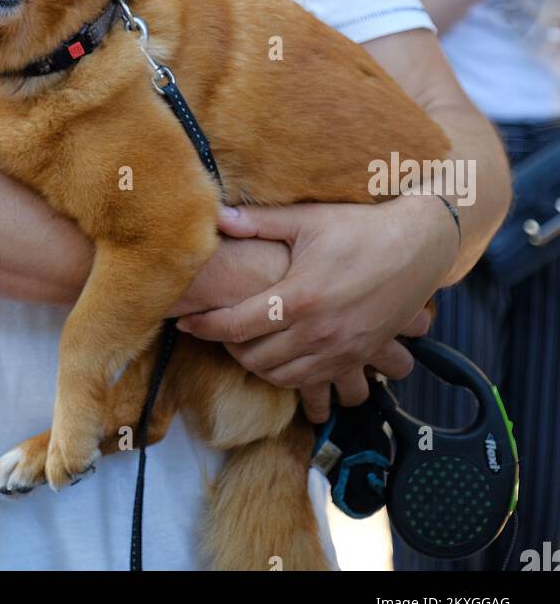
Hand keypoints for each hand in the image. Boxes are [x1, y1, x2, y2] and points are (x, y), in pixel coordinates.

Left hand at [174, 195, 455, 421]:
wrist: (418, 246)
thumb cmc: (361, 228)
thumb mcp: (308, 220)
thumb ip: (259, 222)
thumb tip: (217, 216)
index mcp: (298, 297)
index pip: (235, 325)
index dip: (204, 325)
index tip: (185, 321)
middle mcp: (318, 332)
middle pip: (254, 358)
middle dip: (228, 347)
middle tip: (218, 329)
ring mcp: (341, 350)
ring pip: (284, 378)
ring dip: (259, 367)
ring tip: (248, 347)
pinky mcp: (360, 357)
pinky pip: (320, 386)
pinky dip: (295, 382)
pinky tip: (286, 364)